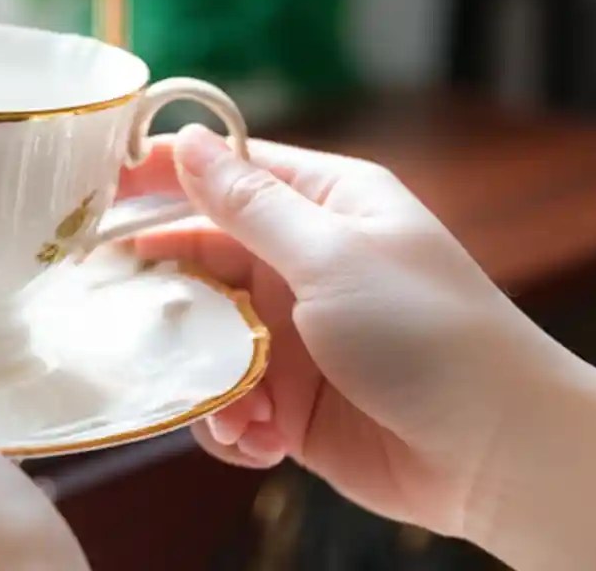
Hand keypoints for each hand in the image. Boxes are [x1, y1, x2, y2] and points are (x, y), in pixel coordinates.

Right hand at [118, 125, 573, 538]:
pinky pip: (229, 401)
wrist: (495, 454)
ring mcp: (294, 334)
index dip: (165, 175)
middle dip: (167, 292)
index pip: (229, 173)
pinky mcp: (290, 400)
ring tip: (235, 407)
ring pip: (206, 338)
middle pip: (202, 259)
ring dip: (205, 374)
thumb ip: (250, 206)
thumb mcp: (333, 256)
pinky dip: (232, 423)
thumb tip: (188, 140)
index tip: (100, 186)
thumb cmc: (427, 334)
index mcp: (326, 207)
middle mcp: (303, 264)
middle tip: (118, 308)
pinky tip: (261, 440)